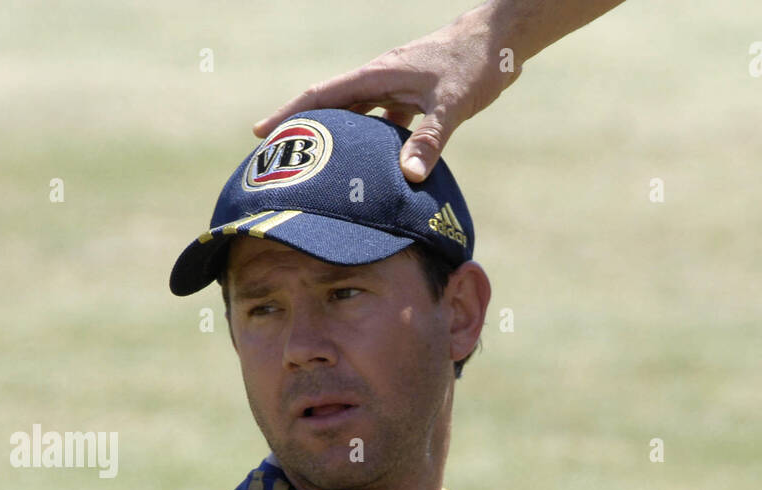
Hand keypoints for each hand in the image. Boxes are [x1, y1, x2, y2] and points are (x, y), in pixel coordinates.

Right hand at [254, 11, 518, 181]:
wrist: (501, 39)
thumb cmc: (475, 62)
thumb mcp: (451, 104)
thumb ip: (429, 141)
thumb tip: (407, 178)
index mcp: (377, 75)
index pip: (322, 96)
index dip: (289, 114)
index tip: (260, 134)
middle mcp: (381, 79)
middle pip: (332, 107)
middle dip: (306, 131)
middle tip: (284, 163)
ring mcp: (397, 86)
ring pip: (358, 116)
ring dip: (341, 140)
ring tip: (324, 170)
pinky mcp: (415, 95)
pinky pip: (385, 122)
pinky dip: (375, 143)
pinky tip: (378, 169)